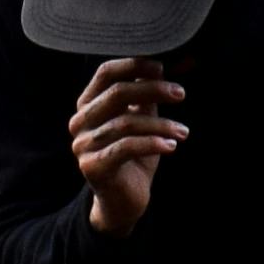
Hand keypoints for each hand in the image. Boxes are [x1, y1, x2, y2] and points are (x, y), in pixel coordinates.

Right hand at [69, 53, 184, 235]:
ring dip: (160, 124)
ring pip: (125, 123)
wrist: (123, 201)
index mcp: (88, 104)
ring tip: (183, 131)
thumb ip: (150, 95)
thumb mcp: (143, 120)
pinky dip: (152, 143)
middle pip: (116, 93)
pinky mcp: (93, 166)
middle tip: (180, 94)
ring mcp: (83, 145)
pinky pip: (125, 147)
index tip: (163, 67)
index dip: (134, 65)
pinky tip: (172, 145)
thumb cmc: (134, 155)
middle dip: (152, 89)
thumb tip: (171, 62)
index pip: (105, 73)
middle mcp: (80, 122)